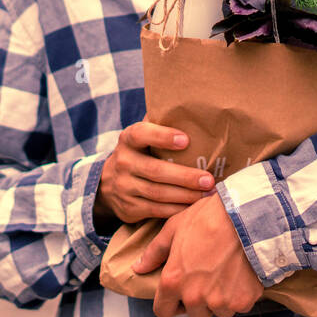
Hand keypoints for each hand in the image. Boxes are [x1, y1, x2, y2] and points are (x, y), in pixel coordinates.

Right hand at [94, 122, 214, 225]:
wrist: (107, 184)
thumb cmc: (139, 153)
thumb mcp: (141, 136)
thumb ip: (159, 123)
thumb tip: (192, 106)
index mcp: (129, 140)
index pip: (142, 134)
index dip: (163, 136)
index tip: (186, 140)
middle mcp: (124, 162)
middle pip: (156, 171)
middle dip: (185, 176)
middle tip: (209, 179)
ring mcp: (124, 187)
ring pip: (158, 193)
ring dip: (186, 195)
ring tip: (207, 193)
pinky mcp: (128, 207)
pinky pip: (156, 210)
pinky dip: (176, 210)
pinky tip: (192, 206)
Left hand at [135, 194, 265, 316]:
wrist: (246, 217)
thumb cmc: (207, 218)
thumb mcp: (174, 228)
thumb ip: (154, 253)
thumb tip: (138, 268)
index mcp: (173, 282)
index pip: (163, 311)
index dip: (169, 303)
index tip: (177, 294)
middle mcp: (195, 297)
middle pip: (194, 314)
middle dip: (199, 300)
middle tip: (207, 278)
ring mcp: (221, 301)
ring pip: (218, 311)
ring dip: (221, 299)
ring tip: (226, 274)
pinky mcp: (244, 300)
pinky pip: (239, 305)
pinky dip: (240, 294)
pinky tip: (242, 274)